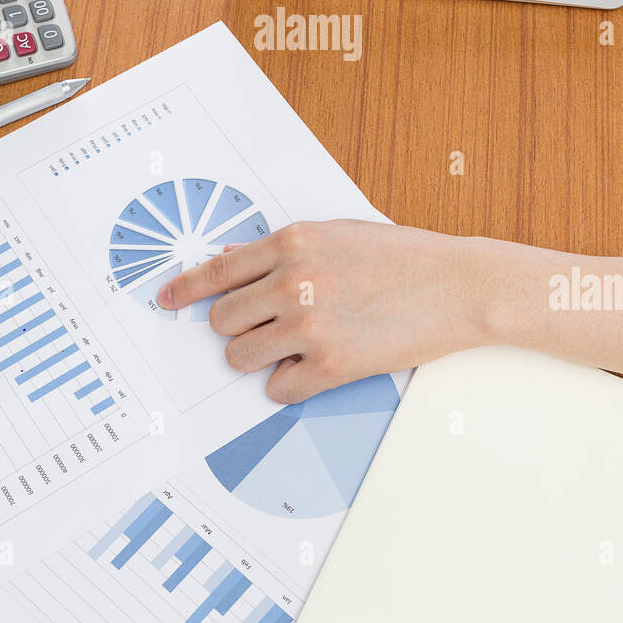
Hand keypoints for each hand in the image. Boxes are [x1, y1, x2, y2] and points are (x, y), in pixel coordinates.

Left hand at [157, 221, 493, 403]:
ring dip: (258, 357)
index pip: (217, 271)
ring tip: (292, 347)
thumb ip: (284, 249)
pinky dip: (289, 383)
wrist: (456, 285)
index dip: (185, 290)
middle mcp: (294, 281)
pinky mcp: (332, 366)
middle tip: (265, 327)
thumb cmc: (401, 257)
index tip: (166, 301)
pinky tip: (314, 367)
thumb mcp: (336, 234)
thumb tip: (232, 261)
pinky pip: (278, 388)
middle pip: (223, 321)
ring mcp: (310, 325)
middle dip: (236, 328)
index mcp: (293, 242)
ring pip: (241, 357)